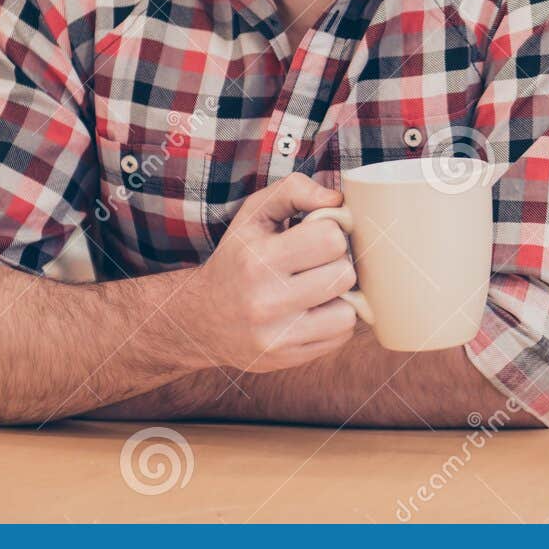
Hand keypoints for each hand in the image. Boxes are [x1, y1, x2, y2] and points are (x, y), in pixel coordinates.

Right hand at [184, 172, 360, 372]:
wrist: (200, 318)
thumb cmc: (238, 257)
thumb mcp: (254, 213)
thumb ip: (294, 190)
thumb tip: (338, 199)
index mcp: (258, 260)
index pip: (331, 239)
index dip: (330, 233)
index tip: (315, 236)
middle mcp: (266, 301)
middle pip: (344, 274)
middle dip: (336, 264)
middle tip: (317, 263)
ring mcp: (277, 336)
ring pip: (348, 311)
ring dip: (339, 296)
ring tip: (316, 288)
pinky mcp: (288, 358)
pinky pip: (341, 336)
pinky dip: (334, 321)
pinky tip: (312, 311)